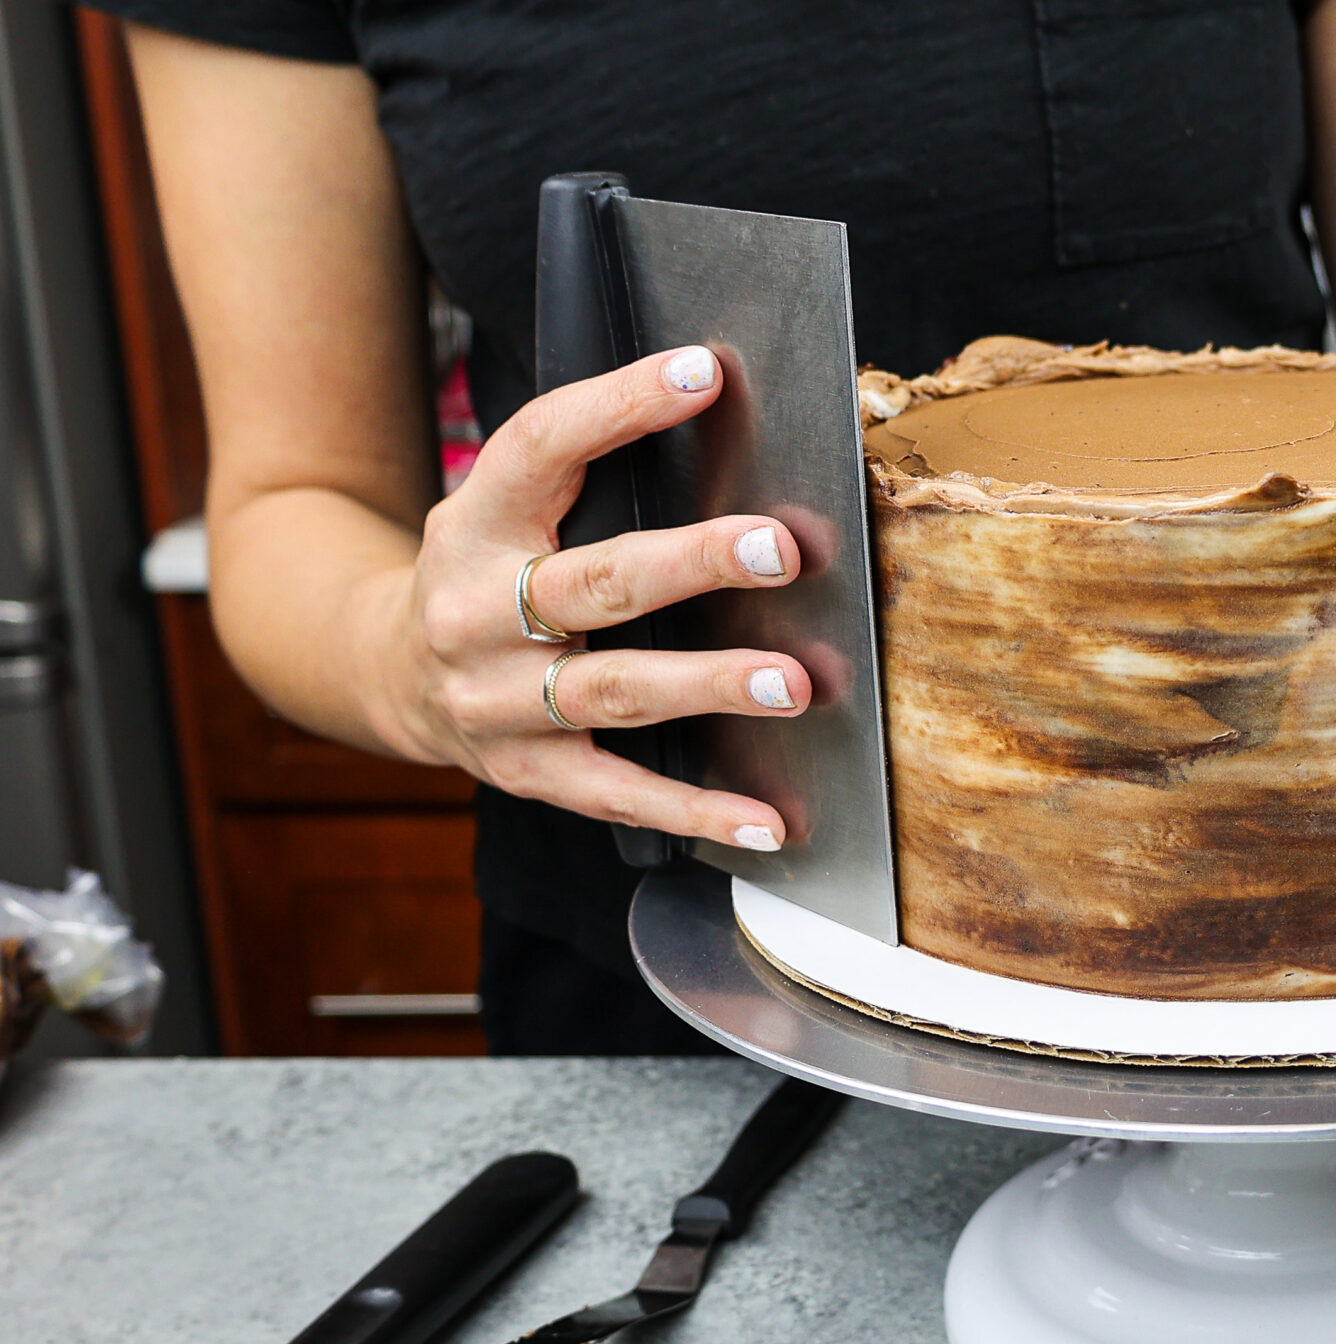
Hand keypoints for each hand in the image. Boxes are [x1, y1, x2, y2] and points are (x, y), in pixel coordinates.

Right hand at [370, 344, 809, 849]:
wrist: (387, 674)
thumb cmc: (486, 572)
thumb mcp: (507, 507)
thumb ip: (588, 472)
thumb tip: (713, 401)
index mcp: (475, 521)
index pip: (543, 446)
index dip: (619, 405)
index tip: (700, 373)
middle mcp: (475, 612)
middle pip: (596, 582)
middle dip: (693, 563)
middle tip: (779, 550)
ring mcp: (498, 701)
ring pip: (614, 689)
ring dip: (708, 685)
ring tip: (791, 682)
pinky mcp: (528, 773)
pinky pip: (621, 794)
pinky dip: (698, 813)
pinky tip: (767, 822)